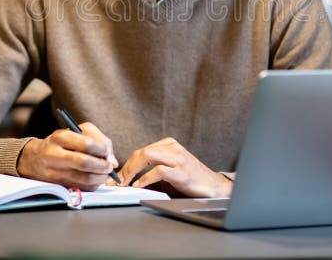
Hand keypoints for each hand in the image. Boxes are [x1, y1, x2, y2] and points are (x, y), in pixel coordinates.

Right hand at [17, 122, 118, 190]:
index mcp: (59, 137)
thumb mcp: (76, 132)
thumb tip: (112, 162)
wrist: (34, 159)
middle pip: (84, 163)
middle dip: (102, 166)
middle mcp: (53, 154)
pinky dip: (93, 185)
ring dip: (100, 177)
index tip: (108, 153)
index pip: (86, 144)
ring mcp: (53, 172)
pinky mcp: (57, 185)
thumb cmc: (61, 143)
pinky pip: (81, 188)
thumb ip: (98, 141)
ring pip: (83, 178)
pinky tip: (96, 180)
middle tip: (110, 167)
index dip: (101, 150)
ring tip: (106, 174)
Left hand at [117, 137, 232, 197]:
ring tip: (124, 182)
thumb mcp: (171, 168)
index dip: (127, 164)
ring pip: (147, 156)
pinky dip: (145, 178)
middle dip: (126, 167)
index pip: (141, 151)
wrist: (214, 186)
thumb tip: (130, 177)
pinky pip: (158, 171)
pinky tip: (138, 185)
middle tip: (117, 181)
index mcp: (169, 144)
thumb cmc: (191, 179)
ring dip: (132, 170)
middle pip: (142, 152)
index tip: (117, 177)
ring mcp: (177, 159)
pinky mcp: (181, 172)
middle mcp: (173, 148)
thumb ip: (154, 167)